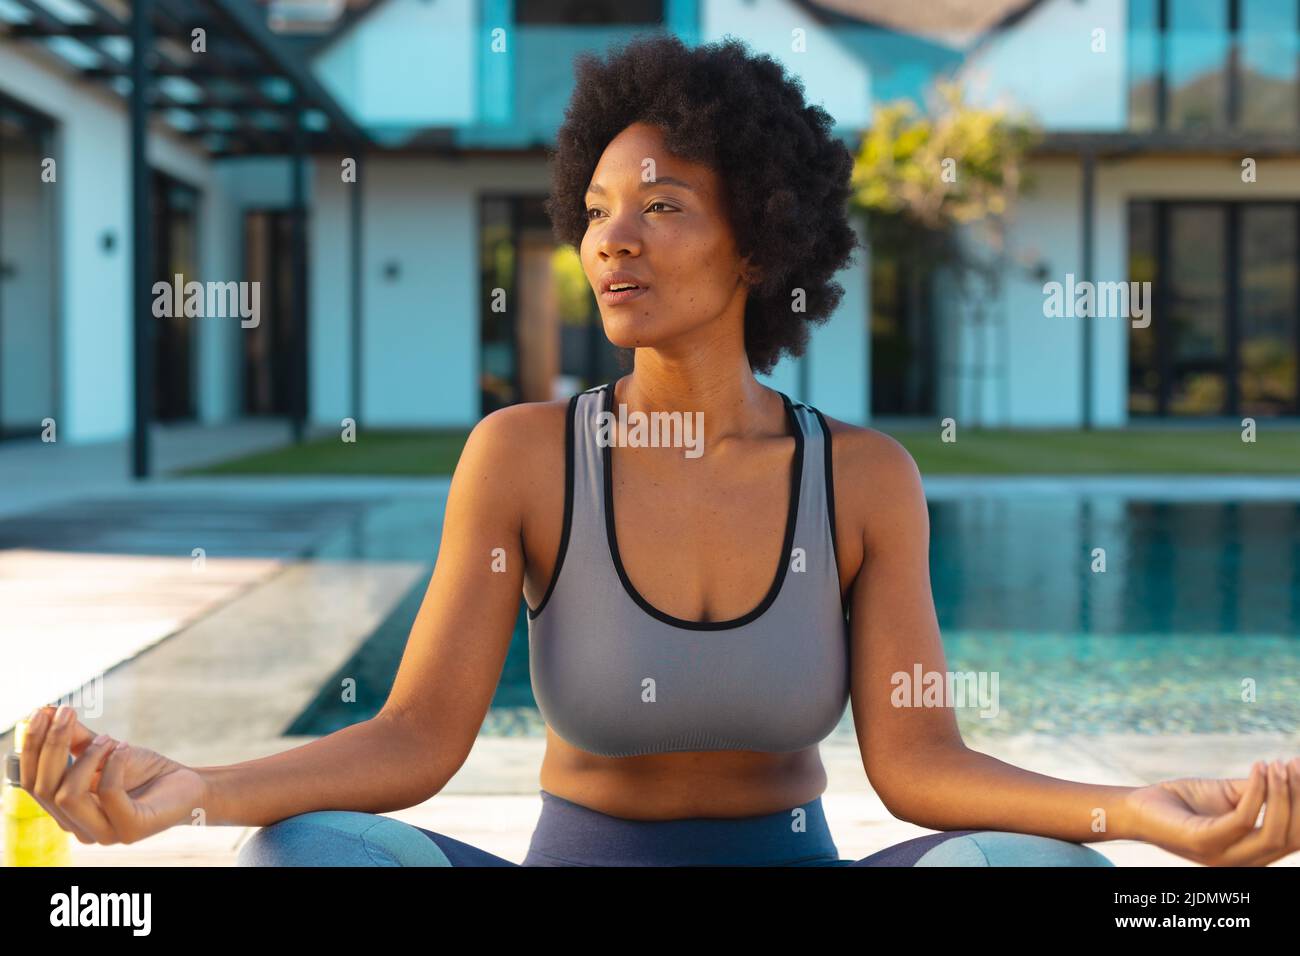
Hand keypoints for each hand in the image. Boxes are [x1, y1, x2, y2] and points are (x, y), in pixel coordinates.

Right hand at [19, 704, 208, 845]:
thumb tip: (44, 712)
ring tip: (110, 739)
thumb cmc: (143, 771)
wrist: (187, 785)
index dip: (31, 747)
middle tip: (67, 713)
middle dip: (53, 745)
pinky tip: (125, 750)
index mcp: (64, 811)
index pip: (31, 783)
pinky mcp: (130, 829)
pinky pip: (108, 793)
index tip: (40, 713)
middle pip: (44, 788)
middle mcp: (78, 827)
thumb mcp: (104, 751)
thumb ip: (75, 739)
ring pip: (68, 794)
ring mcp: (104, 833)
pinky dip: (114, 764)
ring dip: (87, 757)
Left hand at [1120, 758, 1299, 865]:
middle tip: (1294, 766)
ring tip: (1278, 765)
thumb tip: (1291, 770)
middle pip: (1291, 837)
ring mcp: (1224, 857)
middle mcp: (1244, 863)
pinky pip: (1243, 819)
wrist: (1139, 807)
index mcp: (1254, 854)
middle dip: (1297, 799)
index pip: (1295, 837)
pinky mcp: (1205, 842)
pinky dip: (1257, 791)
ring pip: (1272, 832)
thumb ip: (1259, 792)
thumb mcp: (1230, 795)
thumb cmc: (1186, 802)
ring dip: (1281, 795)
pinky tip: (1259, 768)